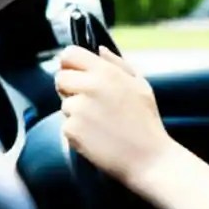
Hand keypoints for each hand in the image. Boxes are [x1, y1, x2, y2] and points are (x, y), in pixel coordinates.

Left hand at [53, 45, 172, 184]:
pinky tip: (96, 137)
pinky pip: (65, 125)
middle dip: (70, 89)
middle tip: (89, 103)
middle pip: (60, 78)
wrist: (148, 159)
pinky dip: (77, 132)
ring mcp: (79, 109)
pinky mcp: (72, 130)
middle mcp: (90, 86)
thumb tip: (99, 50)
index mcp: (106, 72)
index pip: (69, 54)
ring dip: (76, 112)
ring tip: (100, 124)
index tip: (76, 74)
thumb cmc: (146, 122)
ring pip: (64, 104)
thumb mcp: (140, 85)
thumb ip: (118, 64)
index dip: (70, 64)